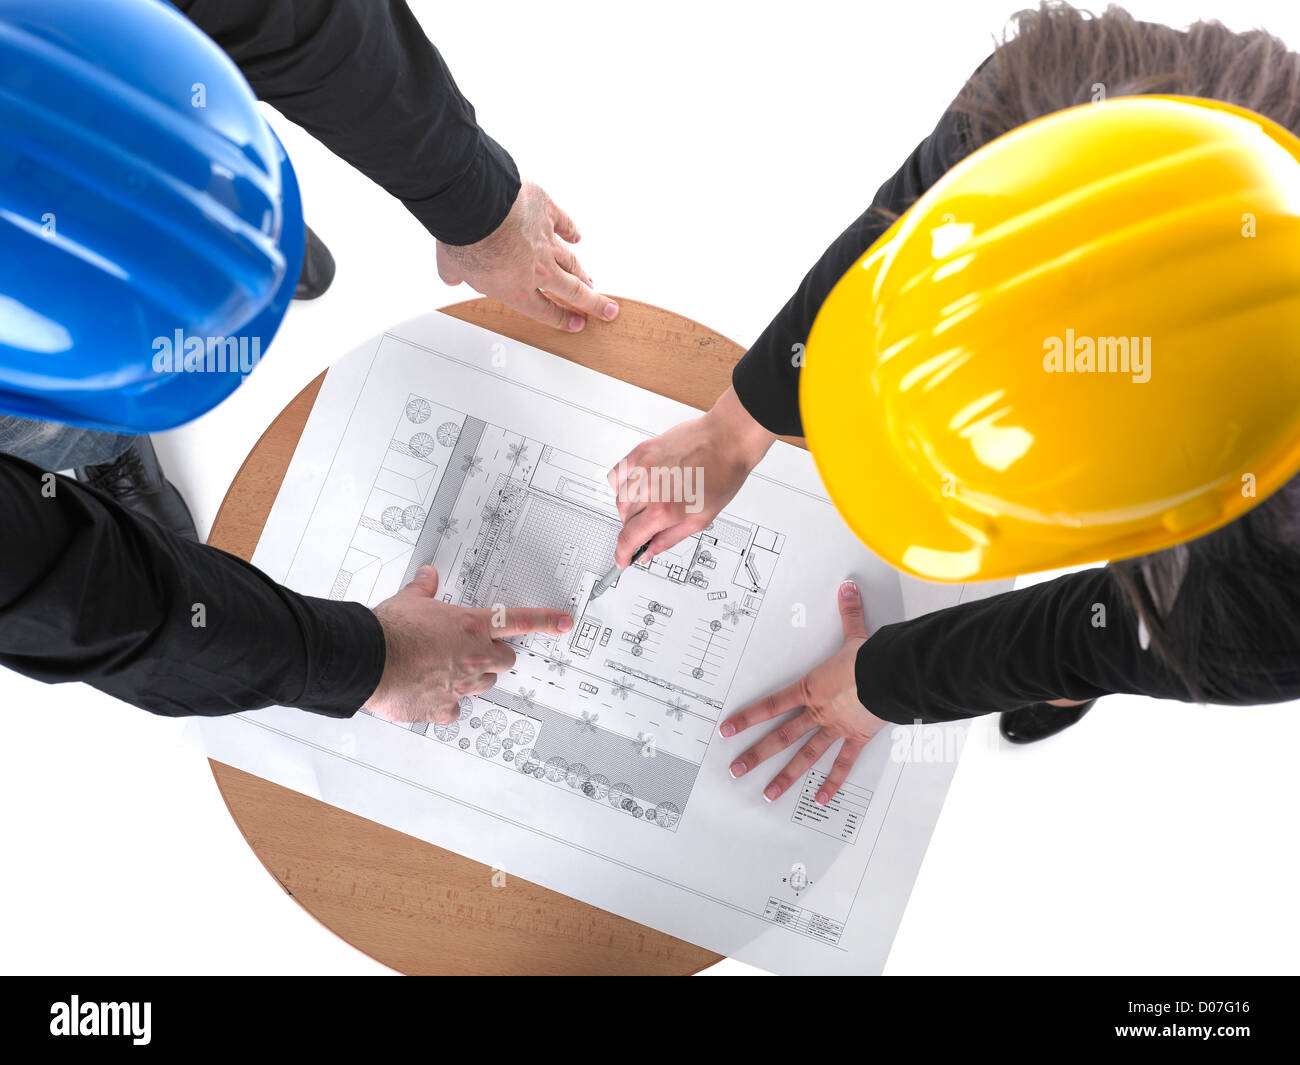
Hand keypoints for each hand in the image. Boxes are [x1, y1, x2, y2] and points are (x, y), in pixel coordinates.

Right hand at [365, 566, 571, 722]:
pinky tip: (433, 696)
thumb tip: (427, 576)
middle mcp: (473, 656)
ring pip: (485, 685)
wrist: (369, 661)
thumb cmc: (390, 632)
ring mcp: (461, 685)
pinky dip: (447, 704)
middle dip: (495, 656)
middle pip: (505, 660)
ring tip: (450, 670)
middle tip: (476, 651)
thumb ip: (423, 589)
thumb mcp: (409, 600)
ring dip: (475, 678)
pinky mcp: (442, 707)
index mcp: (471, 626)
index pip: (519, 621)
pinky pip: (455, 708)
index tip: (564, 622)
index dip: (545, 621)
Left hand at [436, 181, 617, 331]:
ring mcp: (546, 240)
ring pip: (571, 261)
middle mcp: (538, 269)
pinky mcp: (547, 211)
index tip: (577, 323)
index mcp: (517, 290)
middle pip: (572, 291)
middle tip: (607, 309)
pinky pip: (564, 223)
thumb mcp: (452, 268)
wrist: (476, 206)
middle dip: (592, 303)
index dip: (563, 320)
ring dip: (583, 273)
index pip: (545, 312)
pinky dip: (571, 230)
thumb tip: (450, 277)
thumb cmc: (465, 239)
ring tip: (593, 282)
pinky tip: (577, 236)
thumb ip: (455, 277)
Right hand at [606, 386, 775, 566]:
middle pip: (625, 520)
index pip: (628, 538)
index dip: (622, 553)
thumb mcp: (700, 520)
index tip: (622, 558)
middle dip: (635, 529)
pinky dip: (621, 486)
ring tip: (652, 503)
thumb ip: (668, 539)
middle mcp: (649, 489)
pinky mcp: (640, 452)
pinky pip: (617, 474)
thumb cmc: (723, 475)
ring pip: (619, 499)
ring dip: (629, 509)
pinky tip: (637, 488)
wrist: (727, 441)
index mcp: (665, 510)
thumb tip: (648, 552)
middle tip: (653, 526)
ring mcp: (642, 468)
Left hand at [719, 580, 888, 804]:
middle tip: (736, 770)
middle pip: (781, 737)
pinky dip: (833, 783)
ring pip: (805, 756)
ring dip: (786, 776)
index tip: (726, 730)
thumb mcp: (855, 634)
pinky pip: (842, 764)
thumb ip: (849, 613)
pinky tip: (821, 799)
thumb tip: (847, 589)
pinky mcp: (856, 739)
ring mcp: (835, 729)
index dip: (747, 717)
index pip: (771, 705)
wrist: (889, 677)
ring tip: (768, 794)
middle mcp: (818, 713)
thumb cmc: (869, 659)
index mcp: (810, 689)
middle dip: (756, 754)